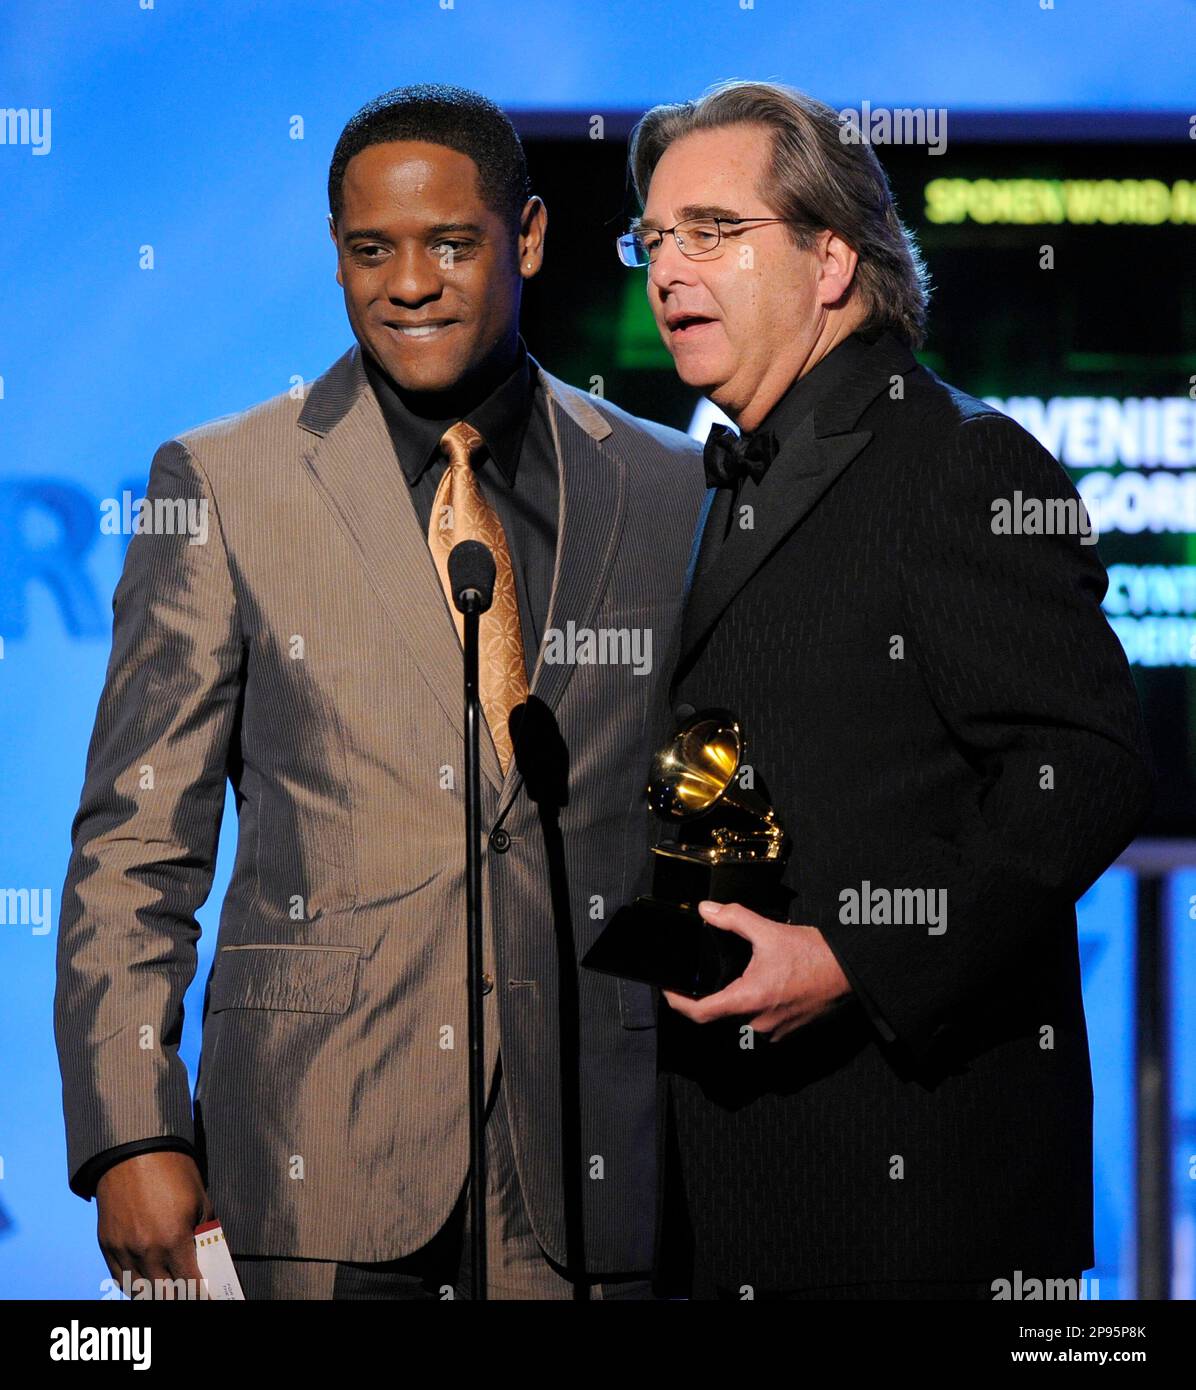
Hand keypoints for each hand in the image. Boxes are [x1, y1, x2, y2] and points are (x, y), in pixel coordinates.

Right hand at [96, 1151, 213, 1298]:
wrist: (134, 1151)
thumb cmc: (173, 1170)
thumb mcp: (200, 1199)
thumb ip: (205, 1231)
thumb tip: (210, 1256)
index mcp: (175, 1239)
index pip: (191, 1284)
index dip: (202, 1295)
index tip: (210, 1296)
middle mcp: (147, 1250)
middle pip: (165, 1295)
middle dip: (181, 1297)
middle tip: (192, 1293)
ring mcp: (124, 1250)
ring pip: (140, 1292)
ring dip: (158, 1295)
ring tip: (171, 1292)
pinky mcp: (107, 1245)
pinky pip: (120, 1279)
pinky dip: (135, 1286)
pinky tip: (147, 1285)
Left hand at [662, 900, 852, 1042]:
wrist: (852, 973)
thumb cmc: (815, 956)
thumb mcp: (769, 932)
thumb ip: (734, 919)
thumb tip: (706, 910)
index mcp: (748, 1000)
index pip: (699, 1013)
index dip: (677, 1002)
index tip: (668, 988)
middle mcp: (758, 1024)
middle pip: (718, 1017)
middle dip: (707, 998)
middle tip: (699, 977)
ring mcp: (773, 1033)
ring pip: (739, 1022)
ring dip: (732, 1003)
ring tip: (732, 978)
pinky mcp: (787, 1033)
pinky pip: (758, 1026)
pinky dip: (752, 1009)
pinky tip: (759, 987)